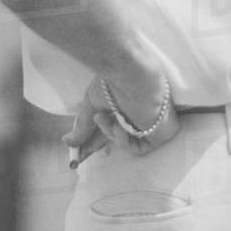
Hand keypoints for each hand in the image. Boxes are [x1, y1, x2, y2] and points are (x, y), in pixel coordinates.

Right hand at [62, 74, 179, 165]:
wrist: (131, 73)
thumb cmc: (114, 82)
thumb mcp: (93, 106)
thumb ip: (84, 126)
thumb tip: (67, 142)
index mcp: (126, 108)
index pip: (110, 131)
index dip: (93, 144)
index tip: (77, 157)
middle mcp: (140, 117)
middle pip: (118, 141)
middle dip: (97, 147)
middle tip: (80, 155)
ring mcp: (153, 125)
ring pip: (127, 144)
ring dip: (110, 134)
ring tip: (104, 117)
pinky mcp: (164, 132)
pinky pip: (140, 149)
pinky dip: (125, 141)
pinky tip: (120, 126)